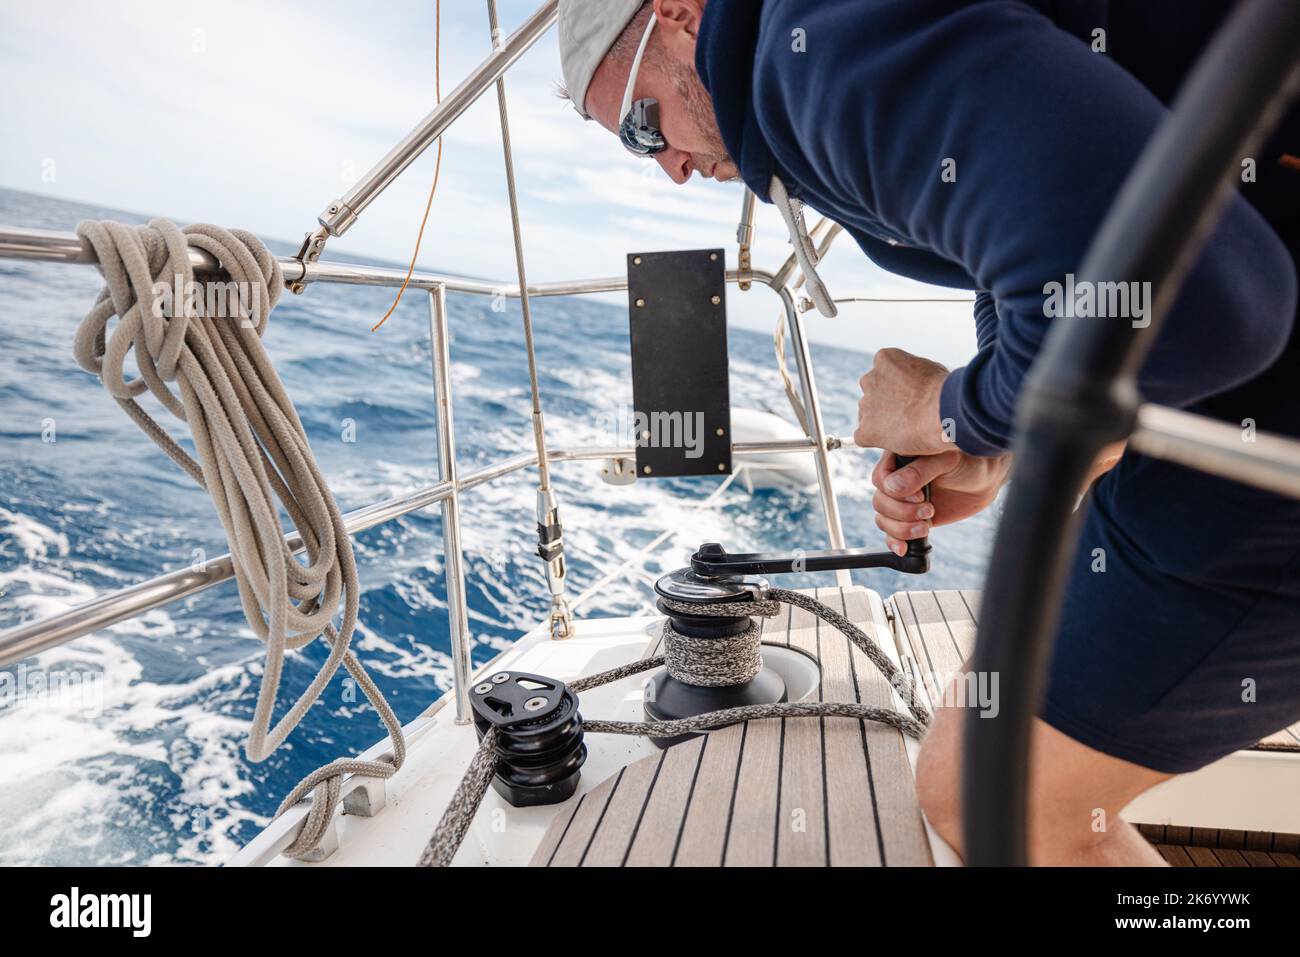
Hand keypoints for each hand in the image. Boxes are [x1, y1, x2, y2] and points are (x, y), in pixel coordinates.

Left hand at [853, 348, 949, 454]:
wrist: (943, 413)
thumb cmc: (946, 392)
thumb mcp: (930, 370)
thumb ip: (913, 376)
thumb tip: (915, 384)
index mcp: (884, 359)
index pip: (884, 375)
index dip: (899, 390)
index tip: (912, 399)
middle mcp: (869, 379)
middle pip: (873, 395)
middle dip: (886, 405)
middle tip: (910, 416)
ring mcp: (865, 405)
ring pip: (868, 416)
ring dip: (883, 423)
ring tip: (909, 429)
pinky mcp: (864, 430)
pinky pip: (865, 437)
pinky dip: (878, 441)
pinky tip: (899, 441)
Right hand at [871, 450, 1011, 555]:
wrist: (985, 478)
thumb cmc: (968, 461)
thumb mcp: (945, 460)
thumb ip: (919, 471)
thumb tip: (893, 487)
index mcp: (899, 460)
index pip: (880, 479)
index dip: (896, 493)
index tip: (920, 497)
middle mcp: (897, 479)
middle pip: (880, 502)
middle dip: (902, 513)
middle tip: (929, 511)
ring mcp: (903, 501)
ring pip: (884, 519)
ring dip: (902, 529)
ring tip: (925, 527)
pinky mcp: (911, 518)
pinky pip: (893, 533)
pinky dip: (895, 541)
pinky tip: (903, 548)